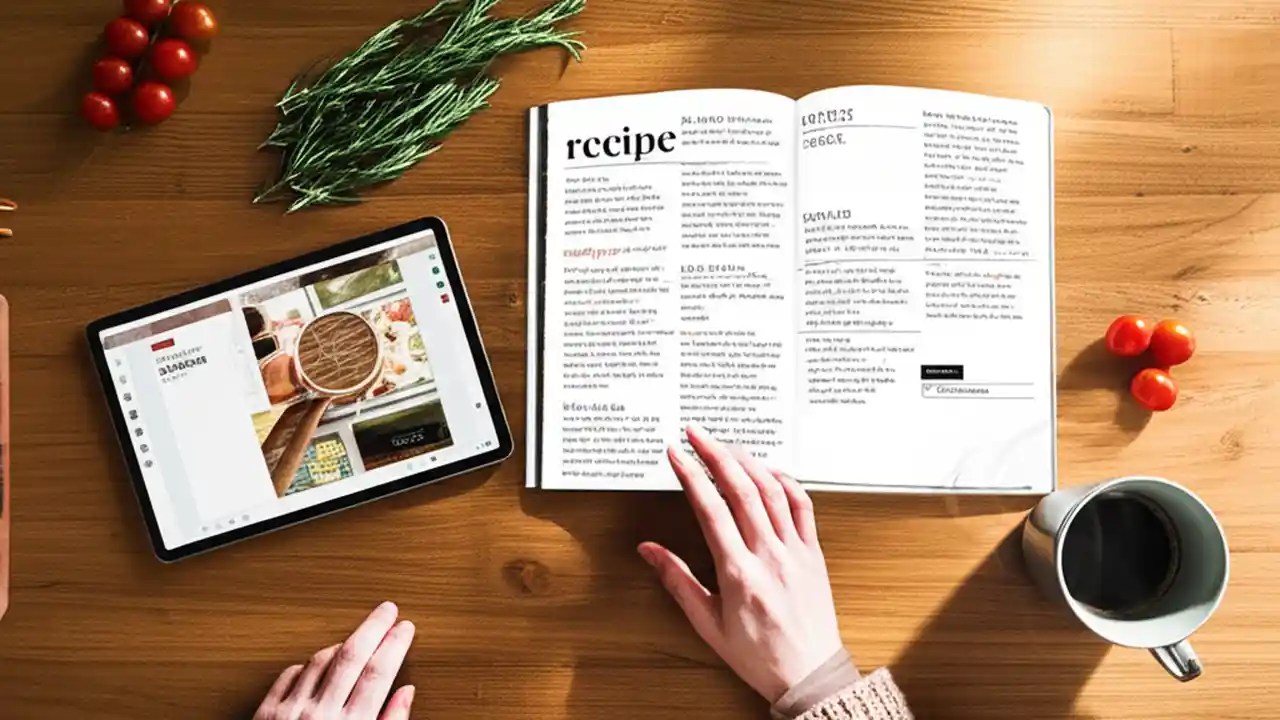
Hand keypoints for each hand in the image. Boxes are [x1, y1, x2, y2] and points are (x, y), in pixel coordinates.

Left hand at [254, 602, 416, 719]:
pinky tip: (317, 664)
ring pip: (320, 660)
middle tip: (386, 610)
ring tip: (356, 639)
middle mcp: (320, 714)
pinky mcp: (265, 714)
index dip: (395, 644)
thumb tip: (405, 694)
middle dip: (373, 627)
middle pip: (352, 655)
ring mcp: (289, 712)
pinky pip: (289, 676)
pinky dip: (307, 666)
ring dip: (341, 645)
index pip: (379, 672)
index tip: (404, 628)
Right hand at [638, 425, 845, 702]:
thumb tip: (649, 550)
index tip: (676, 454)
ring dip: (748, 460)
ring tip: (726, 445)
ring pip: (772, 490)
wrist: (809, 674)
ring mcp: (795, 551)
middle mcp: (769, 556)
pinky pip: (803, 505)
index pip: (711, 510)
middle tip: (697, 433)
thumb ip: (678, 581)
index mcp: (739, 573)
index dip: (691, 475)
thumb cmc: (759, 656)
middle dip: (716, 454)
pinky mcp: (814, 553)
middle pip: (741, 489)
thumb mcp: (708, 624)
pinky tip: (768, 471)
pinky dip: (785, 480)